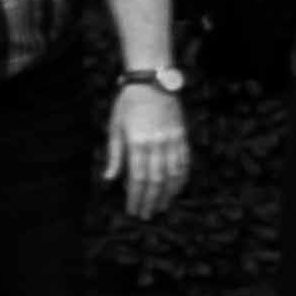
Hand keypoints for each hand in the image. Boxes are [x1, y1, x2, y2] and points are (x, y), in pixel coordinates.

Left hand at [102, 80, 189, 218]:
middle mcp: (158, 144)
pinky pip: (185, 162)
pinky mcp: (182, 136)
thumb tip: (110, 179)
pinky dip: (182, 178)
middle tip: (147, 214)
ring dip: (168, 193)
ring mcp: (173, 140)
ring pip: (173, 174)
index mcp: (138, 142)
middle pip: (157, 180)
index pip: (138, 178)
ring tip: (162, 206)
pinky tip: (177, 188)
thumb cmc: (128, 103)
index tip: (134, 210)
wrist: (152, 81)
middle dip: (151, 200)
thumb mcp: (115, 127)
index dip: (137, 197)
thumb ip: (115, 155)